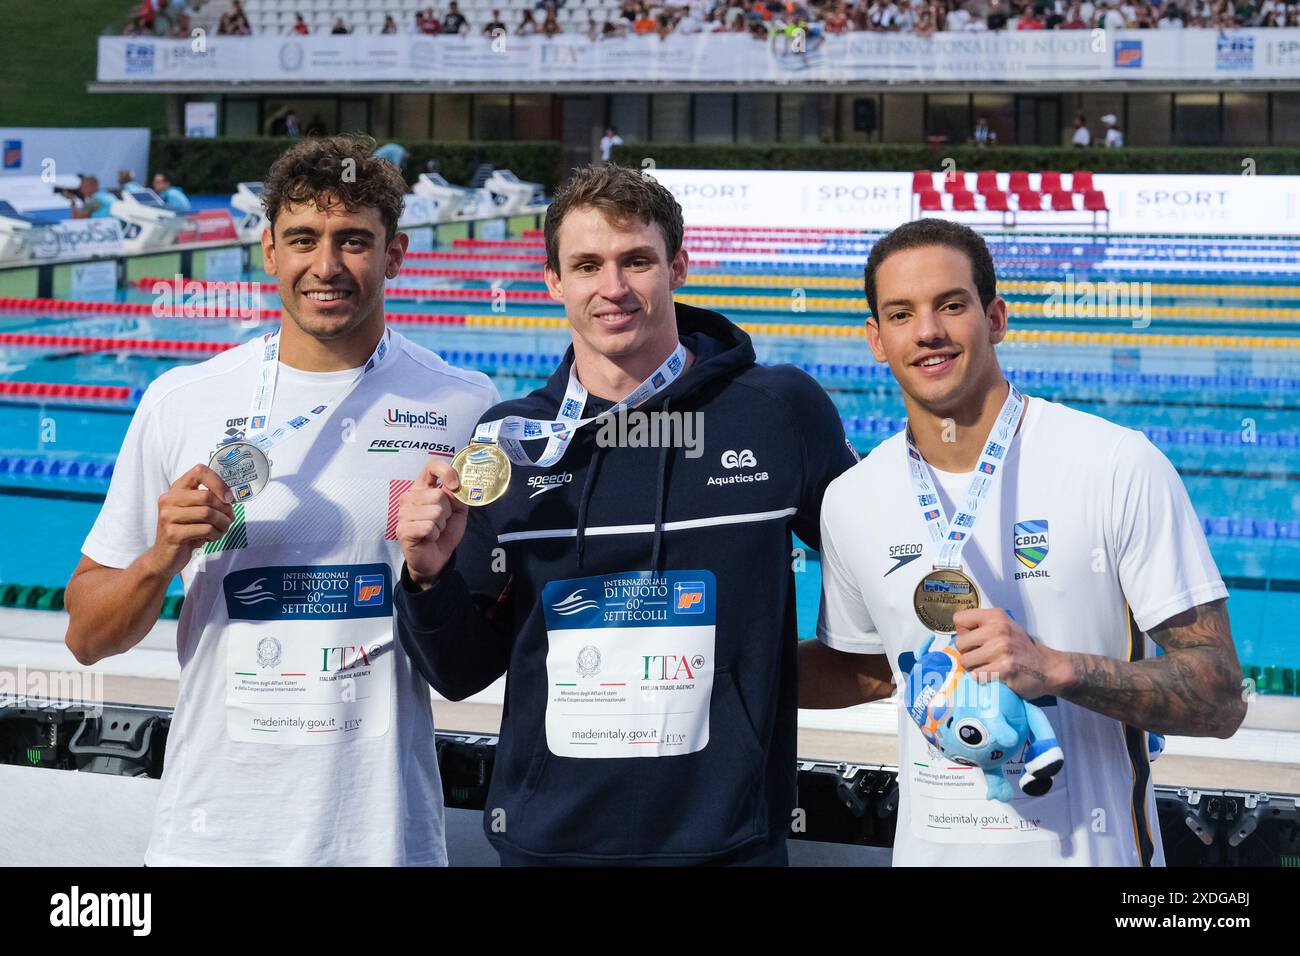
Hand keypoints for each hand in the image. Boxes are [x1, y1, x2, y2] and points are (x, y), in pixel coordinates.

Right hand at [144, 464, 235, 578]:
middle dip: (225, 509)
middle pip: (207, 496)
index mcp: (176, 489)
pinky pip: (205, 529)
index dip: (218, 482)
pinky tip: (212, 538)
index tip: (228, 498)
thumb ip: (209, 501)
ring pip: (208, 513)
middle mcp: (169, 499)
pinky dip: (215, 534)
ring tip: (222, 529)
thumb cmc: (186, 531)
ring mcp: (168, 516)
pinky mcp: (173, 533)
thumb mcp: (196, 512)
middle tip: (230, 519)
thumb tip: (231, 498)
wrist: (164, 557)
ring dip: (222, 523)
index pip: (199, 471)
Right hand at [397, 457, 468, 584]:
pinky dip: (434, 534)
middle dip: (447, 512)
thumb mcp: (457, 510)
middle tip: (441, 522)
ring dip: (441, 525)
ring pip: (435, 512)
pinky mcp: (403, 529)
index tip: (455, 486)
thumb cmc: (444, 532)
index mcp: (422, 487)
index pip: (431, 466)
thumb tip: (457, 484)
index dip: (446, 471)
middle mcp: (410, 497)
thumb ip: (458, 495)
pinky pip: (429, 527)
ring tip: (434, 530)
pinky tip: (428, 538)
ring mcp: (404, 513)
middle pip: (438, 495)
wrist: (436, 558)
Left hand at [952, 607, 1065, 700]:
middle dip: (968, 653)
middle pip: (959, 643)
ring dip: (974, 668)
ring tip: (990, 666)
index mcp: (996, 616)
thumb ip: (982, 627)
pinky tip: (995, 675)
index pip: (959, 619)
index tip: (974, 640)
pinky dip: (983, 678)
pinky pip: (976, 675)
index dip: (963, 633)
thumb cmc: (1022, 649)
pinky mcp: (1004, 668)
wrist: (1048, 668)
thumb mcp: (1004, 627)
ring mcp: (1001, 649)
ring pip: (965, 661)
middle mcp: (998, 629)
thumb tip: (956, 638)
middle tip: (983, 657)